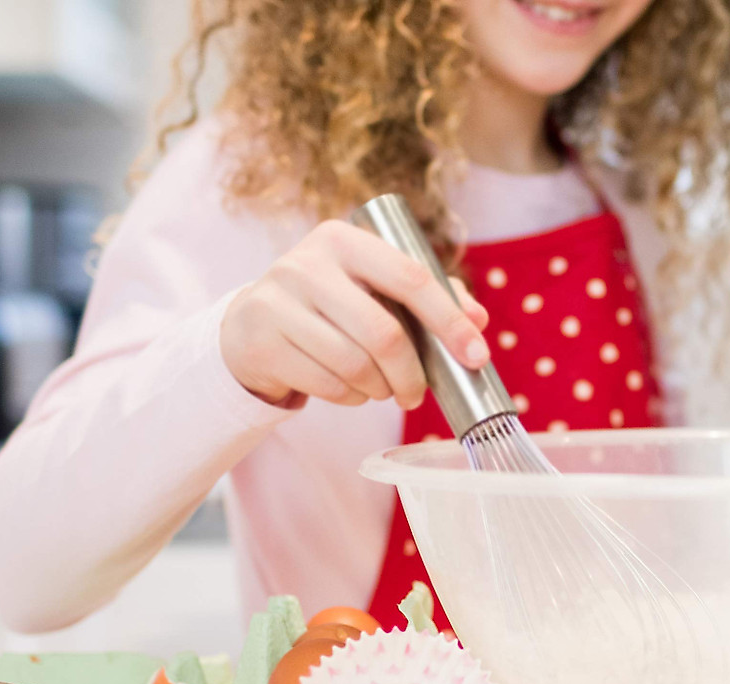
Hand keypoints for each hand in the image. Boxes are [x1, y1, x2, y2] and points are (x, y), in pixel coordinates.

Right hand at [220, 220, 488, 409]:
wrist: (251, 325)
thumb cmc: (328, 305)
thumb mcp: (371, 288)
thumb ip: (427, 295)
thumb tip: (478, 320)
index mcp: (343, 240)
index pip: (410, 277)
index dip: (449, 321)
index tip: (476, 356)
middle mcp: (307, 264)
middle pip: (383, 333)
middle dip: (411, 375)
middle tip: (416, 395)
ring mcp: (279, 303)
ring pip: (355, 366)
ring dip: (379, 389)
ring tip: (380, 389)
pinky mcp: (264, 343)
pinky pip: (328, 386)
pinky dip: (351, 398)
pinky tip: (351, 389)